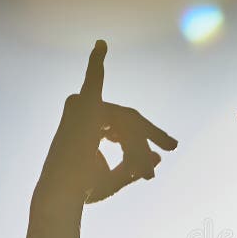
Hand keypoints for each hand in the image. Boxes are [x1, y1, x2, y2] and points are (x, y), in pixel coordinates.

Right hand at [36, 40, 177, 207]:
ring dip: (137, 147)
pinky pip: (93, 77)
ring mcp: (81, 106)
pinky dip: (96, 61)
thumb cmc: (83, 188)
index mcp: (87, 125)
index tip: (171, 148)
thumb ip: (138, 164)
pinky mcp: (83, 104)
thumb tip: (159, 156)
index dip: (149, 136)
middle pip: (130, 119)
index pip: (125, 123)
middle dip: (152, 134)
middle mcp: (82, 111)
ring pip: (128, 121)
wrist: (63, 193)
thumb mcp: (118, 177)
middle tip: (173, 146)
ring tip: (146, 173)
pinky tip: (101, 44)